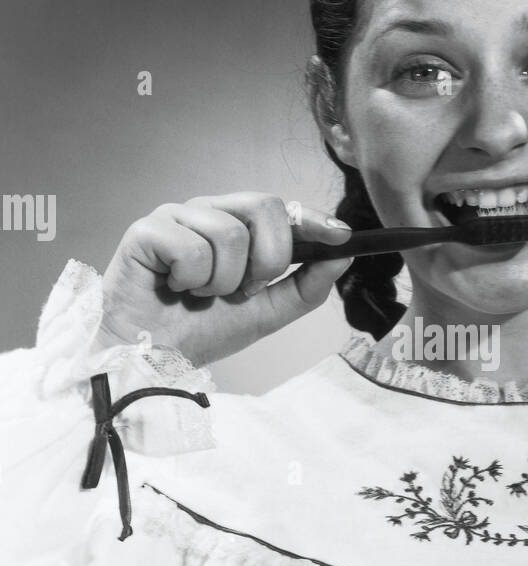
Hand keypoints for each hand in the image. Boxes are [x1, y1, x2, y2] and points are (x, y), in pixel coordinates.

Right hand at [93, 193, 352, 365]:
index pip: (281, 208)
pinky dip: (191, 280)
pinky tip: (175, 288)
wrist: (151, 358)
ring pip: (228, 233)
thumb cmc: (200, 331)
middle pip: (263, 206)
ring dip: (222, 280)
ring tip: (200, 294)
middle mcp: (207, 213)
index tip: (340, 236)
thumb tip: (342, 255)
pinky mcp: (146, 229)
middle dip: (266, 260)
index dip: (312, 219)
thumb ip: (305, 285)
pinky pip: (191, 247)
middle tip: (242, 290)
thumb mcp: (266, 313)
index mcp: (235, 226)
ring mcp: (176, 217)